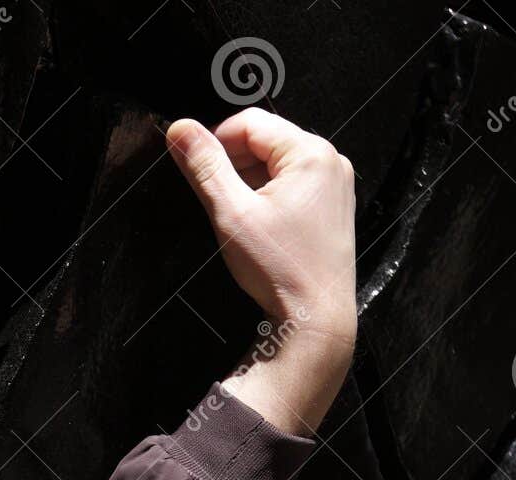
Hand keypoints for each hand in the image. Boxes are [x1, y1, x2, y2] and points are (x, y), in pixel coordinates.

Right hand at [167, 108, 356, 432]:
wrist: (316, 320)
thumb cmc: (282, 272)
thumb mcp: (232, 214)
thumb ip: (204, 167)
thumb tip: (180, 130)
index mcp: (310, 153)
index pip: (250, 123)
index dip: (215, 141)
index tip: (196, 167)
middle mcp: (329, 163)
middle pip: (265, 142)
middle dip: (234, 166)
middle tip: (218, 202)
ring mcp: (335, 187)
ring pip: (277, 166)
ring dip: (250, 184)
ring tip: (240, 221)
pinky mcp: (332, 210)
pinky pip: (293, 188)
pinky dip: (269, 200)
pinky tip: (260, 230)